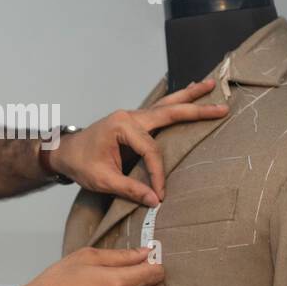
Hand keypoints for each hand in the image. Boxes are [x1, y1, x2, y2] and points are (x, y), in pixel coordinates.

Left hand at [48, 79, 228, 205]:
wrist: (64, 152)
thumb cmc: (80, 163)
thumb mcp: (102, 180)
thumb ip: (129, 190)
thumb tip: (155, 200)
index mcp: (121, 126)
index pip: (150, 150)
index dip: (157, 173)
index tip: (160, 193)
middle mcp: (130, 116)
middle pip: (169, 112)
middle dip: (196, 111)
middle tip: (221, 108)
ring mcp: (133, 116)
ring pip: (167, 104)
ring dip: (190, 96)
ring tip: (211, 85)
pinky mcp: (135, 122)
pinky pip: (160, 110)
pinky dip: (177, 103)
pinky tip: (190, 94)